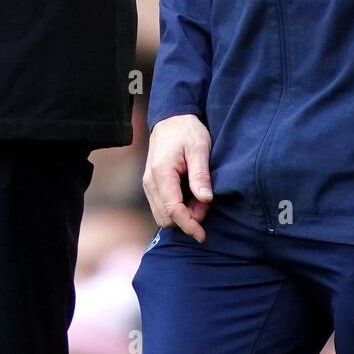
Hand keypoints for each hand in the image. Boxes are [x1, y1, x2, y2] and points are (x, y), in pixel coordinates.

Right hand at [142, 114, 212, 241]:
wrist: (171, 119)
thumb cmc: (187, 131)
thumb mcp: (199, 148)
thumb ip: (200, 175)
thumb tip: (205, 200)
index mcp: (161, 173)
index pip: (172, 210)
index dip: (189, 225)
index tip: (203, 235)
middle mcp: (150, 182)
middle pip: (165, 218)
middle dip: (187, 220)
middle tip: (205, 205)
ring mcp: (148, 184)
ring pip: (162, 215)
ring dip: (182, 215)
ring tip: (199, 198)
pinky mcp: (151, 185)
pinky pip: (161, 207)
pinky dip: (176, 208)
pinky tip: (191, 196)